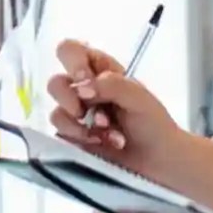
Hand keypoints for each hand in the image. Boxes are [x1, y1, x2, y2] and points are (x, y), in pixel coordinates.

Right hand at [46, 39, 182, 176]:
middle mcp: (85, 91)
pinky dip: (80, 140)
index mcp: (101, 71)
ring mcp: (78, 117)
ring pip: (56, 112)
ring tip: (107, 132)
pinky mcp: (73, 140)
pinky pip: (61, 136)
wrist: (157, 161)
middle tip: (87, 111)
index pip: (72, 51)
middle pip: (55, 83)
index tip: (85, 80)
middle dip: (69, 98)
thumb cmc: (153, 124)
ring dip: (81, 125)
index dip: (73, 62)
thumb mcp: (140, 98)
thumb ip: (113, 85)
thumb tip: (82, 86)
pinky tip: (100, 143)